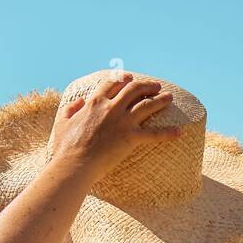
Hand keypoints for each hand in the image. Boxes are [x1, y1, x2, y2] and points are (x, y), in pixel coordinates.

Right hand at [46, 72, 180, 181]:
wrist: (74, 164)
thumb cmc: (65, 147)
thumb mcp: (62, 123)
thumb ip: (70, 109)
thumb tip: (79, 101)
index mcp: (94, 102)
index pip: (112, 84)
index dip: (122, 79)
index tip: (129, 78)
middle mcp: (111, 108)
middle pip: (133, 89)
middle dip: (146, 85)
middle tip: (155, 86)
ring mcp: (122, 121)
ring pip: (147, 104)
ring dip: (160, 99)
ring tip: (169, 97)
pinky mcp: (130, 137)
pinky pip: (154, 134)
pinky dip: (168, 133)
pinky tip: (180, 132)